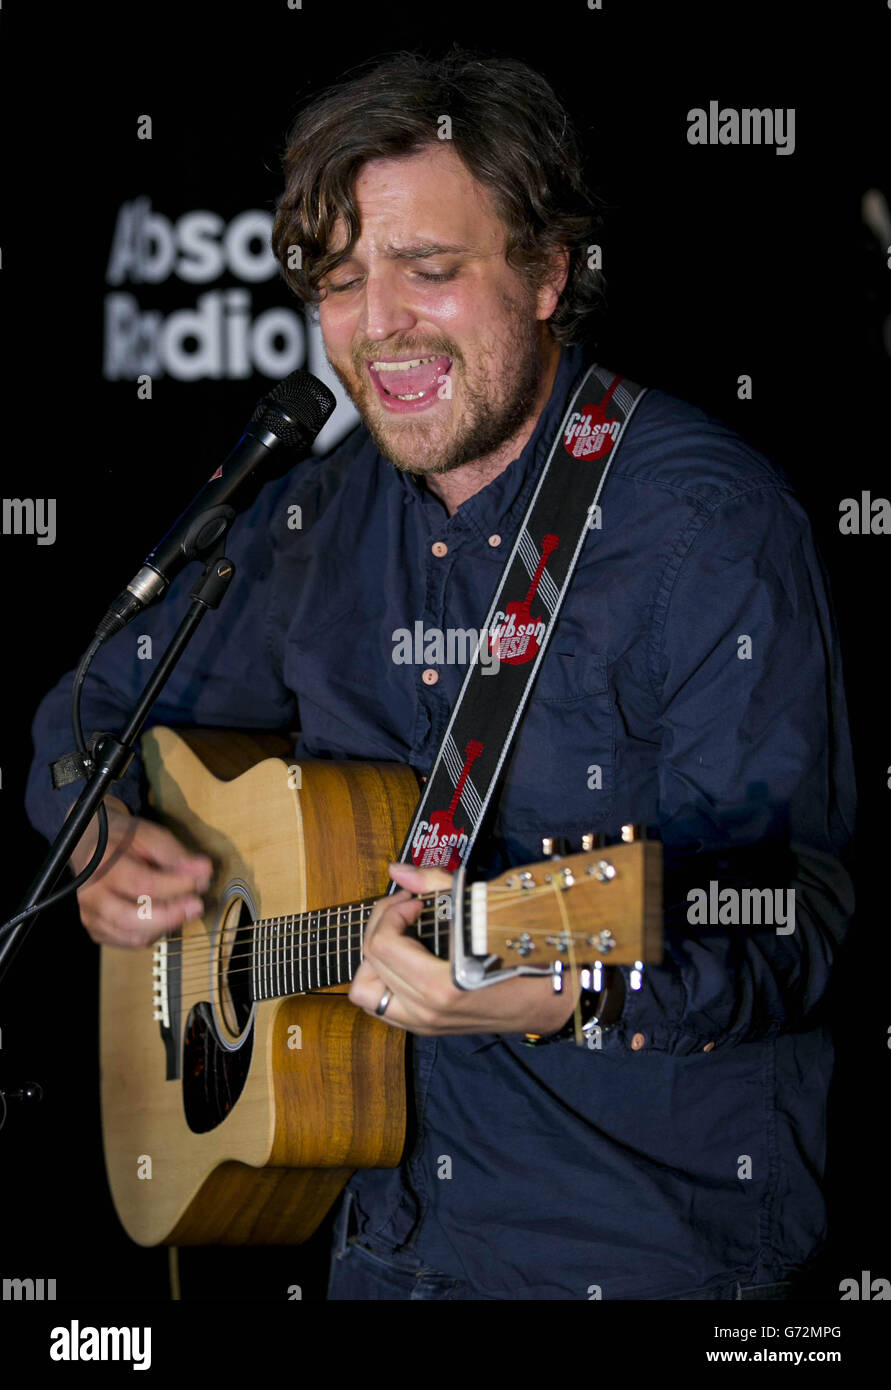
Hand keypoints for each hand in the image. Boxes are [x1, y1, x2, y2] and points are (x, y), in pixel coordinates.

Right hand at [67, 795, 213, 948]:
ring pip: (134, 936)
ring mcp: (91, 917)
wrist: (87, 846)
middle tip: (197, 905)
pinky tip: (165, 916)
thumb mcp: (148, 835)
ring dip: (165, 926)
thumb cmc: (121, 839)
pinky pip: (130, 941)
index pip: (143, 885)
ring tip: (184, 908)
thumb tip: (204, 870)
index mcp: (102, 866)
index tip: (201, 879)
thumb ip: (175, 854)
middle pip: (133, 919)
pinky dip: (153, 933)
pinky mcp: (96, 931)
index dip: (176, 886)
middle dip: (172, 916)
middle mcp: (92, 896)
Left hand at [349, 862, 580, 1036]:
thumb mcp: (483, 910)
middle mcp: (427, 1011)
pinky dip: (383, 979)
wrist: (552, 999)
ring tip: (398, 937)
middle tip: (405, 908)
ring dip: (375, 959)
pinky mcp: (426, 1028)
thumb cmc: (526, 955)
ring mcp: (424, 1024)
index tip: (413, 901)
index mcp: (441, 986)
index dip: (390, 912)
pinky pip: (382, 1005)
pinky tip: (405, 959)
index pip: (382, 945)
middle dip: (381, 924)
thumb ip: (434, 886)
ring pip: (365, 991)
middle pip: (370, 962)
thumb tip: (398, 870)